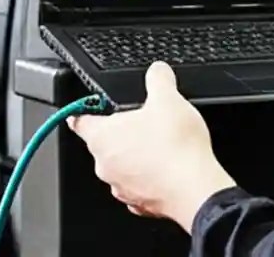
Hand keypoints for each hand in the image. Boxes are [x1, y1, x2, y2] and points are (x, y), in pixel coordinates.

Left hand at [68, 62, 236, 230]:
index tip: (86, 109)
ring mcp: (120, 187)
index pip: (80, 121)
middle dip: (123, 133)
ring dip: (137, 157)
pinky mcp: (139, 203)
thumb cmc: (175, 147)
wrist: (194, 188)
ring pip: (122, 166)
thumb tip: (158, 70)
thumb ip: (158, 79)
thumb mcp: (169, 98)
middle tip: (147, 124)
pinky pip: (139, 185)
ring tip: (163, 148)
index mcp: (102, 136)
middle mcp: (104, 165)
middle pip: (105, 143)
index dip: (83, 111)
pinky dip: (150, 178)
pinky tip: (169, 169)